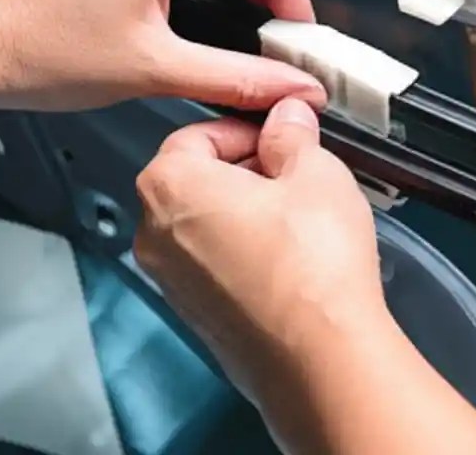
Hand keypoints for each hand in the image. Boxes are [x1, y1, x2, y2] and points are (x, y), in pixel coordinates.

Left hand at [134, 98, 386, 401]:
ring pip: (208, 226)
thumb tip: (286, 119)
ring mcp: (174, 281)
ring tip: (304, 218)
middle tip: (299, 173)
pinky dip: (250, 254)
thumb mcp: (315, 172)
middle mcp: (156, 234)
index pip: (197, 134)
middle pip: (196, 181)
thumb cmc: (311, 267)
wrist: (320, 357)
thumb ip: (293, 136)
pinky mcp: (199, 316)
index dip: (248, 128)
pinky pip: (219, 267)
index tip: (283, 132)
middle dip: (248, 171)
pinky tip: (296, 259)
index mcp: (170, 185)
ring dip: (249, 213)